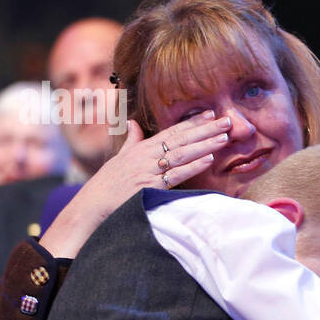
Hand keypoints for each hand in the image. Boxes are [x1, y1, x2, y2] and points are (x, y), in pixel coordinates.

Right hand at [38, 112, 231, 257]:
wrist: (92, 206)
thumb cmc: (107, 184)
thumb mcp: (119, 158)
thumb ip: (132, 141)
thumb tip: (134, 123)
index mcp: (142, 148)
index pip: (172, 131)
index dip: (192, 122)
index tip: (210, 113)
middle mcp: (146, 156)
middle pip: (181, 139)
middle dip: (205, 130)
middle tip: (227, 121)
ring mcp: (148, 171)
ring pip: (182, 154)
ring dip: (204, 145)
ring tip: (224, 138)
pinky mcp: (150, 187)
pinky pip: (175, 175)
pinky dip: (192, 167)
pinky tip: (208, 160)